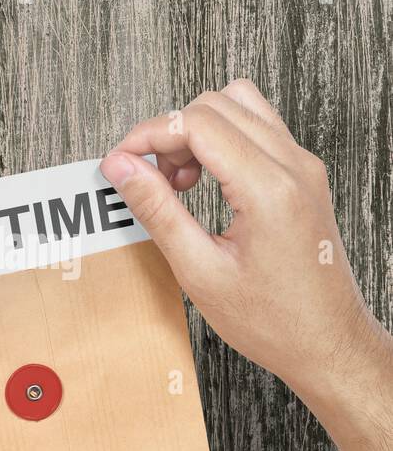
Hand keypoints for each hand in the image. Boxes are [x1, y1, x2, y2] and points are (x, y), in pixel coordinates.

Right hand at [100, 80, 392, 450]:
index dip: (148, 135)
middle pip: (216, 105)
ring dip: (198, 131)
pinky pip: (259, 129)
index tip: (121, 163)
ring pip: (240, 106)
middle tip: (150, 181)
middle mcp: (293, 166)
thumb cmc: (273, 323)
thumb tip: (121, 168)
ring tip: (180, 181)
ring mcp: (304, 167)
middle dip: (170, 133)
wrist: (329, 345)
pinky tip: (207, 183)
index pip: (196, 121)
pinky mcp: (306, 175)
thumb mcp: (200, 272)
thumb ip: (158, 211)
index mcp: (269, 189)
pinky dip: (223, 141)